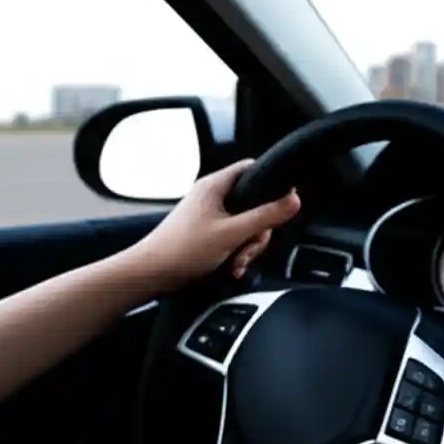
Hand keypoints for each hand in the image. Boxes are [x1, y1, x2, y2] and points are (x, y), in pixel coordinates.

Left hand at [125, 159, 300, 292]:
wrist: (149, 274)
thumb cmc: (184, 250)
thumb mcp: (232, 233)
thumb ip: (266, 216)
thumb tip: (295, 200)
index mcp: (216, 185)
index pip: (253, 169)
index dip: (271, 184)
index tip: (280, 205)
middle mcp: (212, 195)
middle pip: (254, 203)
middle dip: (258, 230)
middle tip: (249, 248)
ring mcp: (208, 214)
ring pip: (245, 224)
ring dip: (247, 246)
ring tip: (236, 263)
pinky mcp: (205, 232)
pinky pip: (232, 237)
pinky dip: (235, 252)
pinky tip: (231, 267)